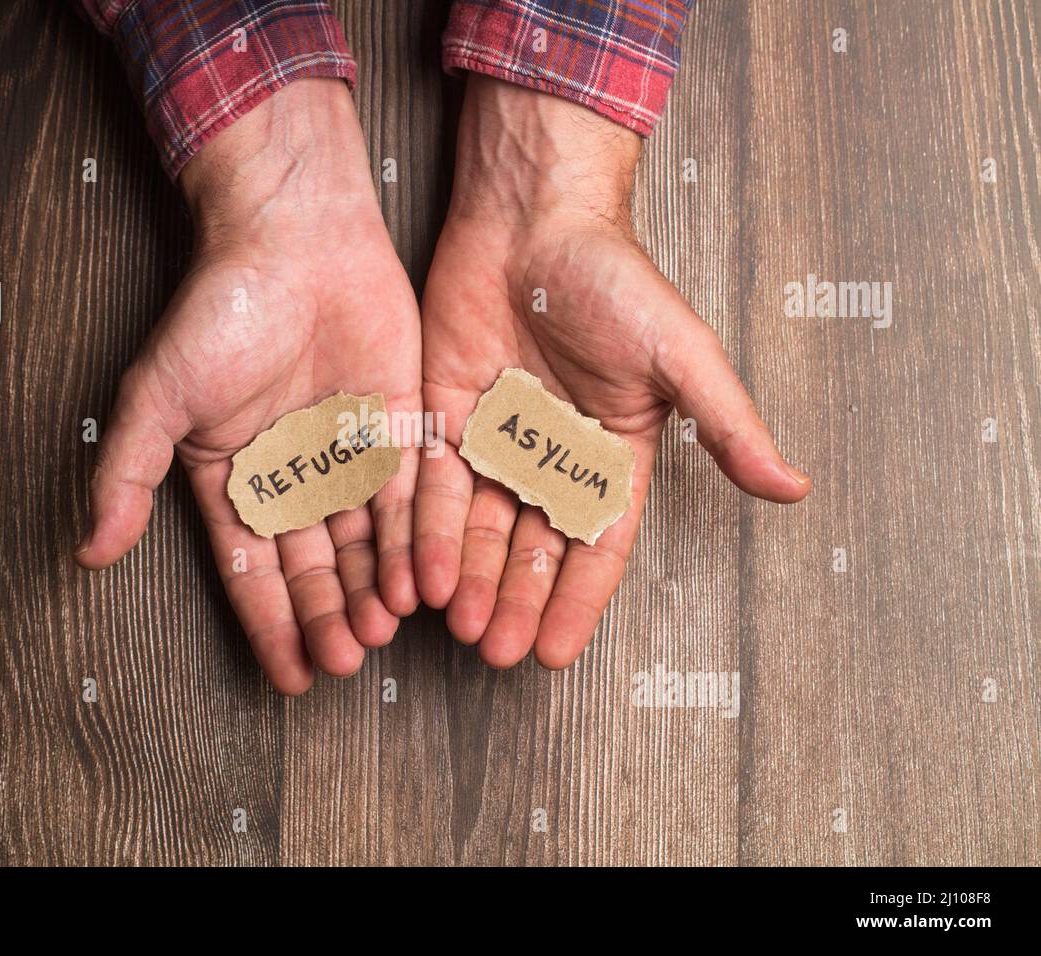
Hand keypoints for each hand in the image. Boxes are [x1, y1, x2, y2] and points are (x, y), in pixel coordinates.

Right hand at [76, 79, 421, 693]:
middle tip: (345, 661)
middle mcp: (294, 473)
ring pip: (368, 540)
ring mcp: (350, 452)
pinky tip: (422, 581)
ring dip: (375, 589)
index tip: (290, 678)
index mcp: (236, 477)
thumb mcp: (158, 397)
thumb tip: (89, 553)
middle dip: (329, 616)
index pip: (254, 570)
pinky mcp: (400, 424)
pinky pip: (413, 495)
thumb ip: (128, 474)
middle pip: (316, 565)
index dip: (271, 625)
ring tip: (381, 632)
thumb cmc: (218, 310)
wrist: (294, 233)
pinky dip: (417, 540)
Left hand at [414, 77, 809, 668]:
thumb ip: (725, 425)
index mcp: (610, 454)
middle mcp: (549, 458)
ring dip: (468, 579)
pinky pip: (433, 486)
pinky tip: (419, 571)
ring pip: (478, 528)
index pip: (595, 546)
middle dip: (514, 602)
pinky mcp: (443, 416)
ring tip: (458, 626)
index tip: (555, 653)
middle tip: (495, 651)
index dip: (577, 601)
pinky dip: (427, 530)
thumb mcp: (680, 356)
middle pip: (530, 549)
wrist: (532, 216)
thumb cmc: (614, 279)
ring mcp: (493, 440)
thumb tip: (794, 486)